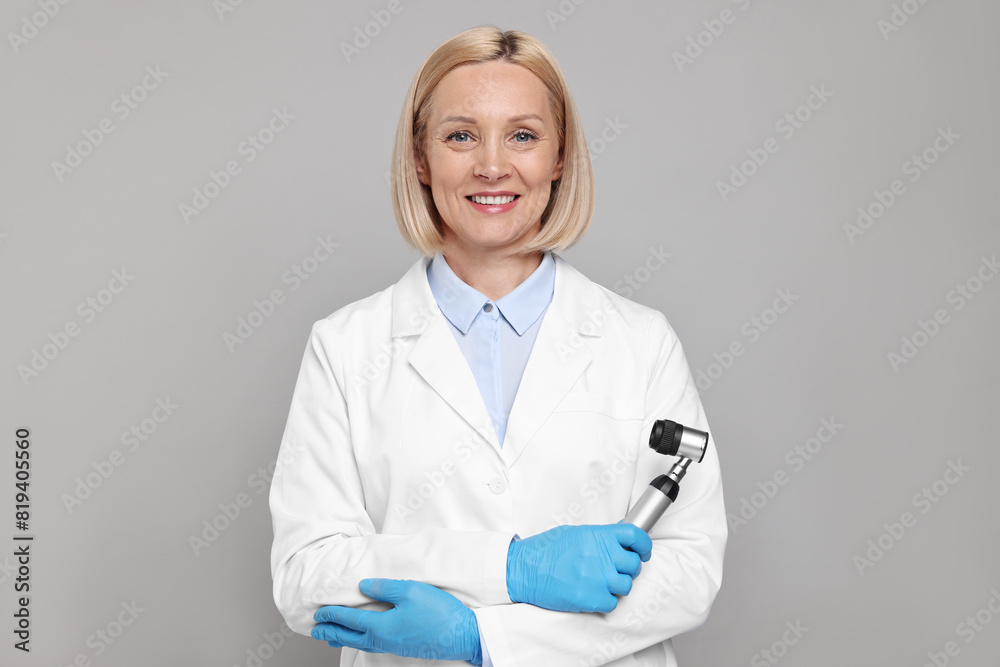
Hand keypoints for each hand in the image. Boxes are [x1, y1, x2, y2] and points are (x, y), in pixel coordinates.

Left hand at [312, 578, 481, 663]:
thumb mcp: (411, 591)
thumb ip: (385, 588)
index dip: (332, 615)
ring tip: (333, 636)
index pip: (349, 621)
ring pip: (361, 643)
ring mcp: (394, 646)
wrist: (463, 635)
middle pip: (350, 637)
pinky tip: (365, 638)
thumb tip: (364, 586)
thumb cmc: (438, 612)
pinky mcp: (404, 647)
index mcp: (381, 626)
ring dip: (344, 639)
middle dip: (331, 633)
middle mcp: (383, 640)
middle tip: (316, 631)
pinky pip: (373, 645)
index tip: (319, 613)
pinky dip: (360, 641)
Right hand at [507, 523, 652, 612]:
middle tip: (616, 570)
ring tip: (600, 582)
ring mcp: (597, 578)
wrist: (525, 568)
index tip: (643, 551)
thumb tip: (619, 539)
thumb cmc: (546, 550)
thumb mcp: (576, 533)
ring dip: (616, 586)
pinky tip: (592, 594)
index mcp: (598, 536)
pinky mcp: (590, 598)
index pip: (636, 536)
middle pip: (634, 565)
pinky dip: (605, 601)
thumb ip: (600, 537)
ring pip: (626, 586)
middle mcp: (601, 556)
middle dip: (628, 569)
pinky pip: (612, 603)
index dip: (644, 545)